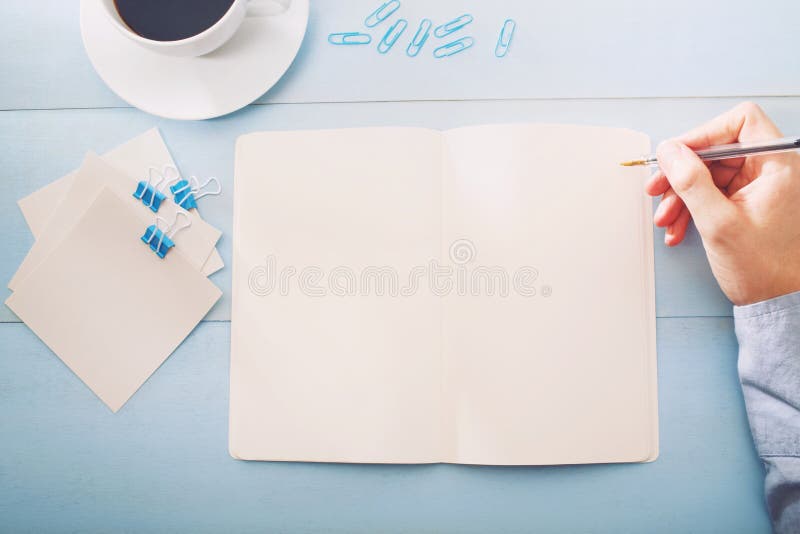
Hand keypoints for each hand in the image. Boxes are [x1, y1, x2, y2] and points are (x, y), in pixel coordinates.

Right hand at [645, 102, 799, 305]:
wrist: (777, 300)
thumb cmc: (763, 267)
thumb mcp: (718, 223)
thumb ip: (692, 182)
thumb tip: (670, 151)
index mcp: (778, 164)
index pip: (740, 121)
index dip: (703, 134)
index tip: (675, 156)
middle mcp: (772, 168)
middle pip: (717, 149)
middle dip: (682, 172)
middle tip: (657, 189)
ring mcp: (759, 185)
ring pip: (709, 173)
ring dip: (681, 194)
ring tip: (666, 219)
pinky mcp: (747, 201)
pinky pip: (711, 192)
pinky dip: (691, 207)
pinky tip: (678, 228)